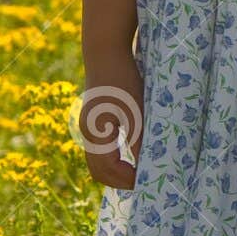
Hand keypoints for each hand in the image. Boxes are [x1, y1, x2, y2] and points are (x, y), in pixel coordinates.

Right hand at [79, 49, 146, 189]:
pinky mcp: (93, 122)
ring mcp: (88, 128)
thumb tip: (147, 169)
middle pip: (99, 172)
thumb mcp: (136, 112)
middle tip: (146, 183)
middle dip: (121, 181)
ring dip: (118, 172)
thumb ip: (139, 142)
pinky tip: (133, 158)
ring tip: (141, 174)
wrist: (105, 52)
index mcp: (95, 133)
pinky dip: (115, 161)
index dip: (128, 180)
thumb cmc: (122, 79)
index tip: (149, 181)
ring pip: (99, 163)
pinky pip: (101, 152)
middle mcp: (86, 134)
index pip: (108, 171)